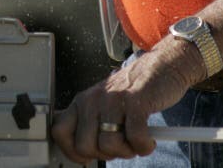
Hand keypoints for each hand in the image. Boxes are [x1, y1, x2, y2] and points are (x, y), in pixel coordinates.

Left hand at [51, 37, 205, 163]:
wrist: (163, 65)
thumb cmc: (133, 90)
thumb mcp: (102, 103)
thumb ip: (89, 123)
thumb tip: (80, 152)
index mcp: (81, 102)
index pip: (59, 131)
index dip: (72, 151)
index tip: (89, 157)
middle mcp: (92, 100)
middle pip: (85, 146)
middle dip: (105, 154)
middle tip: (121, 145)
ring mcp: (113, 100)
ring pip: (109, 145)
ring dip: (127, 151)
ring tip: (136, 140)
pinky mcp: (136, 101)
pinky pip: (136, 139)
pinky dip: (144, 146)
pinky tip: (148, 139)